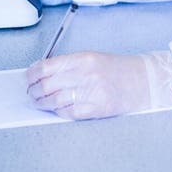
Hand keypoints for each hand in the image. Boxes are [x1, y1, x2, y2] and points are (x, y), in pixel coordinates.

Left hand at [27, 51, 156, 119]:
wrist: (143, 81)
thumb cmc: (117, 70)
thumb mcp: (91, 58)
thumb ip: (68, 65)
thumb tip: (42, 72)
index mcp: (83, 59)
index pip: (47, 66)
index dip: (33, 74)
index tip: (29, 77)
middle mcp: (86, 75)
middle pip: (48, 84)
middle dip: (35, 90)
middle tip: (31, 92)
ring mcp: (92, 92)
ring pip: (55, 100)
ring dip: (43, 103)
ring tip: (40, 102)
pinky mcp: (97, 108)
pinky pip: (69, 112)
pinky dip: (59, 112)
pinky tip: (57, 109)